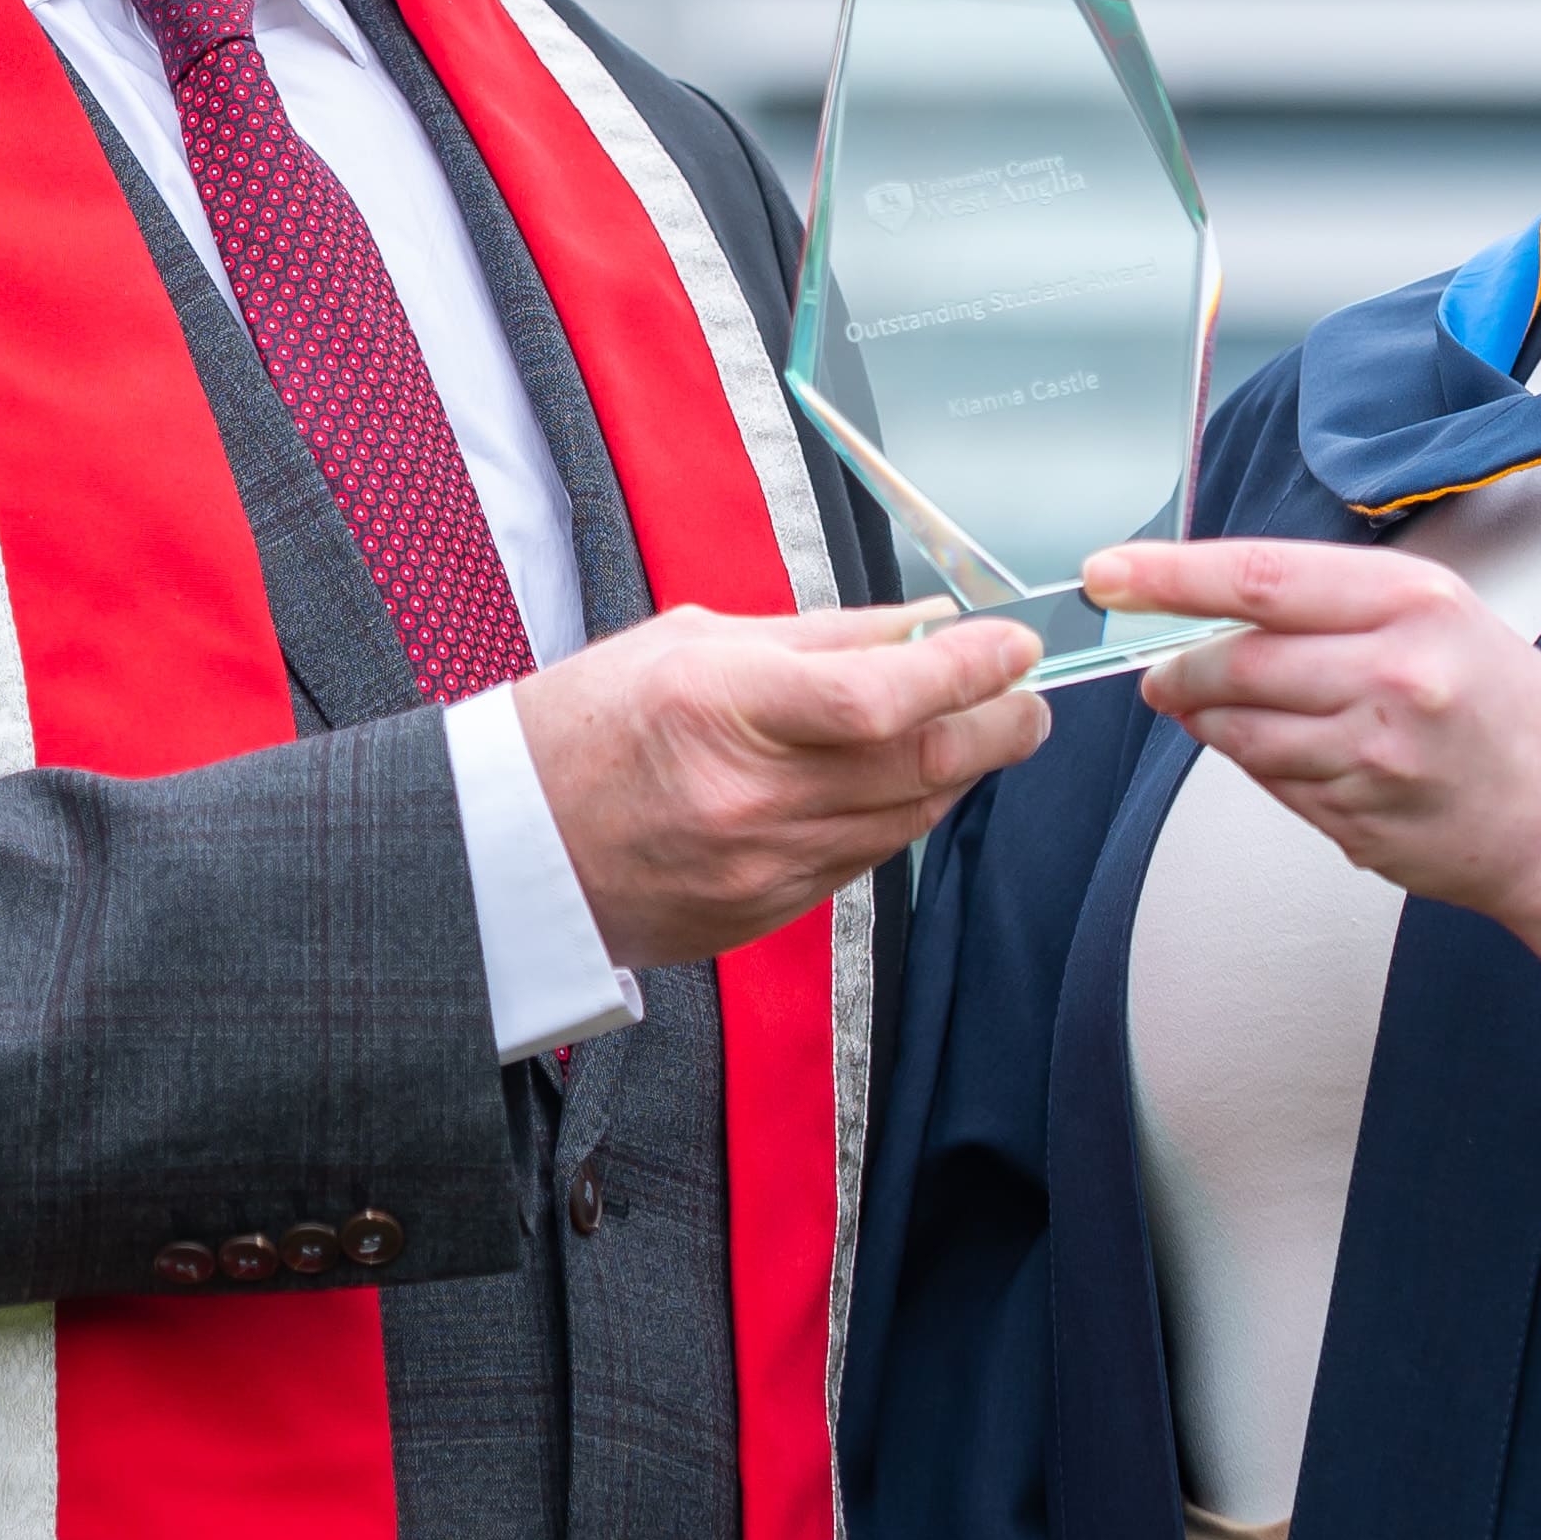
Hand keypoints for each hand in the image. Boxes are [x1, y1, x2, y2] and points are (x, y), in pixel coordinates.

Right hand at [514, 601, 1048, 969]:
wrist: (510, 848)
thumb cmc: (587, 725)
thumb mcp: (691, 641)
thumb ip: (817, 636)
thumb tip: (921, 626)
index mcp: (720, 705)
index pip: (881, 696)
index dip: (968, 669)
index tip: (1014, 644)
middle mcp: (747, 795)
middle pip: (919, 763)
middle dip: (998, 722)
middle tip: (1030, 693)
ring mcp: (759, 867)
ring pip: (908, 817)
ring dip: (960, 770)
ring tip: (982, 726)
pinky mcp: (764, 913)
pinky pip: (866, 860)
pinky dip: (904, 814)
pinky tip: (909, 779)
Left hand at [1093, 539, 1540, 935]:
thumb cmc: (1509, 709)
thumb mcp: (1438, 618)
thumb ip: (1328, 609)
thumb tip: (1207, 614)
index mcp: (1414, 604)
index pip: (1262, 579)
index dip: (1171, 575)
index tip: (1109, 571)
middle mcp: (1396, 676)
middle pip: (1237, 663)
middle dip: (1177, 666)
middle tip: (1158, 668)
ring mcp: (1377, 758)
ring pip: (1241, 733)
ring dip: (1209, 721)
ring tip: (1218, 712)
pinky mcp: (1362, 822)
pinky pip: (1273, 786)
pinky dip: (1260, 767)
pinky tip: (1296, 756)